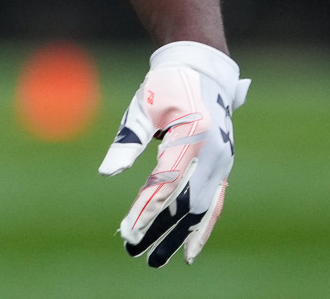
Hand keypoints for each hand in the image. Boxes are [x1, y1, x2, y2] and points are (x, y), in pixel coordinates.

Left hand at [98, 41, 248, 266]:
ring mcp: (221, 162)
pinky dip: (201, 230)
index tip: (126, 231)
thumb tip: (107, 173)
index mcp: (191, 134)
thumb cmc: (165, 86)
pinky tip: (187, 253)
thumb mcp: (142, 109)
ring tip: (155, 260)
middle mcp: (212, 152)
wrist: (202, 70)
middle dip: (158, 228)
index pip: (165, 182)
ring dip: (177, 236)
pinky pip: (213, 205)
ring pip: (200, 209)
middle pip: (183, 201)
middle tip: (132, 250)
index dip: (145, 209)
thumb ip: (127, 142)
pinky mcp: (222, 168)